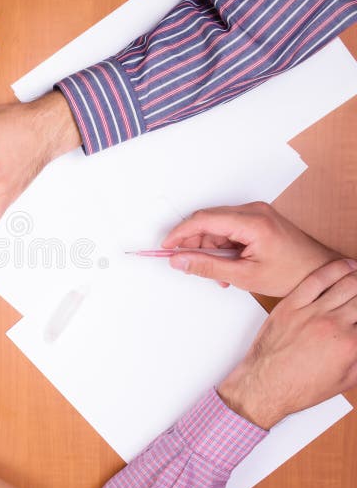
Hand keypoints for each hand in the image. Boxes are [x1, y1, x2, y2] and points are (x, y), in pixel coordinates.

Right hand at [162, 202, 339, 295]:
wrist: (321, 272)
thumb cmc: (293, 274)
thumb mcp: (244, 276)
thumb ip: (207, 267)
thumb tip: (180, 261)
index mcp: (252, 222)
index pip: (203, 220)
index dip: (179, 234)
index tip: (166, 248)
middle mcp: (253, 211)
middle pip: (207, 221)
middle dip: (194, 243)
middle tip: (187, 263)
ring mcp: (256, 214)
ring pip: (216, 226)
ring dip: (209, 248)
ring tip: (217, 272)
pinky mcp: (257, 220)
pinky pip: (228, 229)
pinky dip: (221, 247)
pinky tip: (226, 265)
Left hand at [217, 258, 356, 428]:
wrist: (266, 386)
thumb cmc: (302, 387)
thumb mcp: (347, 379)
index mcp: (351, 344)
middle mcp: (333, 325)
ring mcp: (310, 313)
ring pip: (345, 284)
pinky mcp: (289, 306)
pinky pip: (315, 280)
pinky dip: (334, 270)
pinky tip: (346, 266)